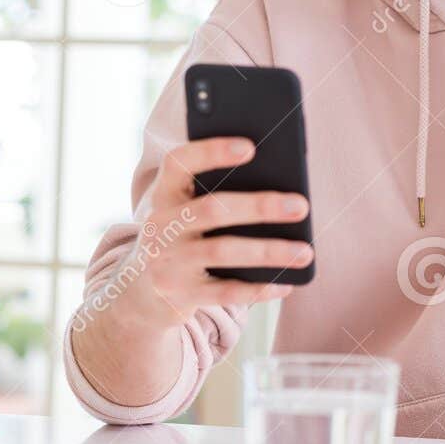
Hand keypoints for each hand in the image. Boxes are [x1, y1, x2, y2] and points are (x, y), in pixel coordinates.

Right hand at [107, 136, 313, 333]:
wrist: (138, 295)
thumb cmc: (180, 240)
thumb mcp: (183, 213)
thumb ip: (214, 195)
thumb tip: (281, 189)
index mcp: (163, 196)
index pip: (178, 163)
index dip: (211, 152)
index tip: (250, 147)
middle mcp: (159, 226)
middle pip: (212, 209)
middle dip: (260, 206)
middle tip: (301, 205)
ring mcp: (167, 263)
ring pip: (222, 252)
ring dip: (268, 251)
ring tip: (306, 251)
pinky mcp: (180, 296)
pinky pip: (226, 292)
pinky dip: (259, 289)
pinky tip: (287, 283)